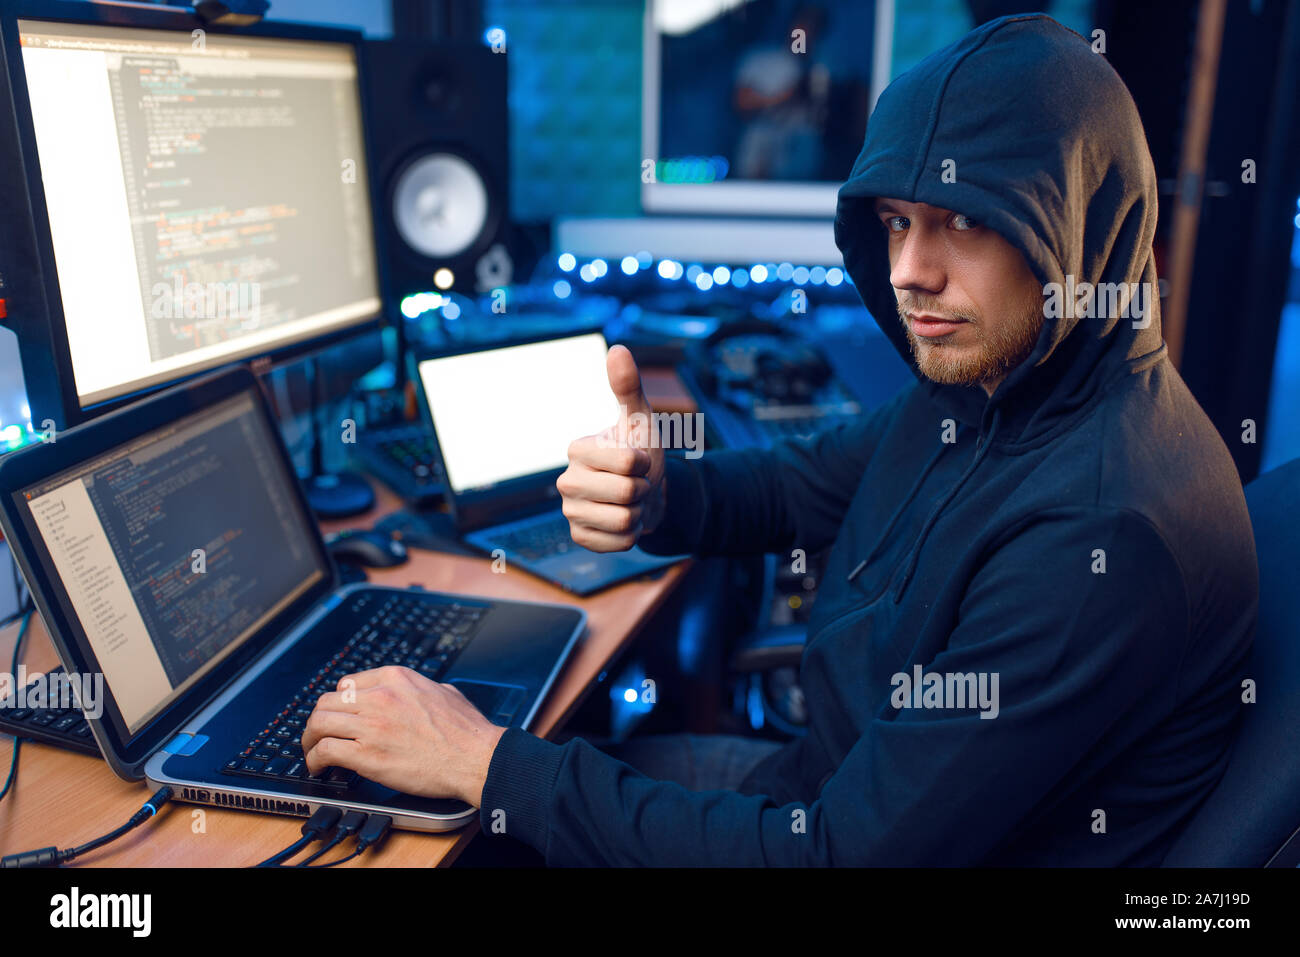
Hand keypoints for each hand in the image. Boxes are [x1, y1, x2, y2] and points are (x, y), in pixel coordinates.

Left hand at [301, 666, 504, 805]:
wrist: (476, 759)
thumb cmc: (467, 732)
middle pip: (327, 701)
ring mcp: (371, 725)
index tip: (338, 716)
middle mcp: (379, 697)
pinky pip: (324, 750)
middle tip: (318, 735)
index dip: (338, 703)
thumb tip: (415, 692)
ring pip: (318, 723)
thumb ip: (422, 687)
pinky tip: (319, 767)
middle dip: (318, 720)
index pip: (347, 684)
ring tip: (312, 752)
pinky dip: (314, 760)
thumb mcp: (444, 692)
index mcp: (396, 679)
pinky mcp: (366, 754)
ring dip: (310, 739)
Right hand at [556, 345, 666, 551]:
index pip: (629, 462)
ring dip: (639, 512)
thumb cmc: (641, 452)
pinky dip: (632, 534)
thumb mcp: (639, 419)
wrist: (646, 493)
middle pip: (627, 493)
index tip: (637, 460)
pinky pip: (619, 542)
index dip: (644, 462)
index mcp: (577, 450)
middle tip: (636, 483)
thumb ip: (628, 387)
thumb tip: (618, 349)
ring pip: (624, 521)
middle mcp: (566, 481)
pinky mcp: (580, 537)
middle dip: (643, 489)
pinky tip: (624, 520)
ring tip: (631, 501)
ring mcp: (570, 512)